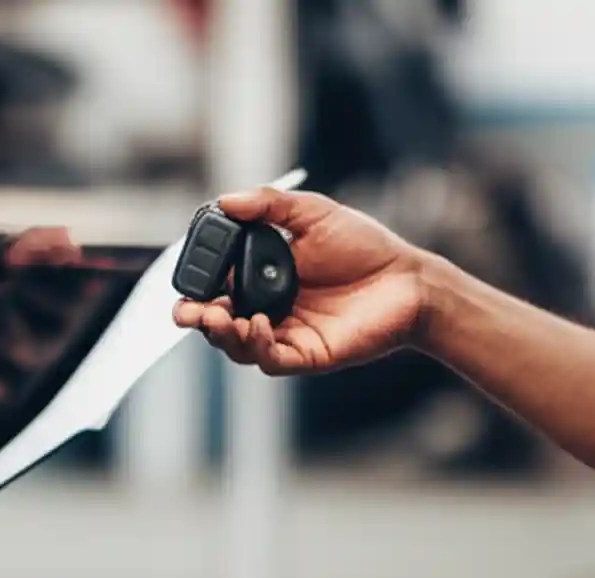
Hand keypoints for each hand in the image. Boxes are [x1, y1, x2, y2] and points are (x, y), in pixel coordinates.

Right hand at [173, 188, 430, 374]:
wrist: (408, 279)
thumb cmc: (365, 247)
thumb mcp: (313, 213)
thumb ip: (268, 204)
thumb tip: (225, 201)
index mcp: (265, 277)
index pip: (218, 287)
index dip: (197, 288)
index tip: (186, 281)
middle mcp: (271, 308)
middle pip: (220, 322)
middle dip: (197, 319)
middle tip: (186, 312)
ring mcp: (288, 334)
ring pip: (239, 346)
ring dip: (222, 334)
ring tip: (218, 318)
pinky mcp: (308, 355)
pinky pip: (272, 359)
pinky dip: (258, 346)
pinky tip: (260, 324)